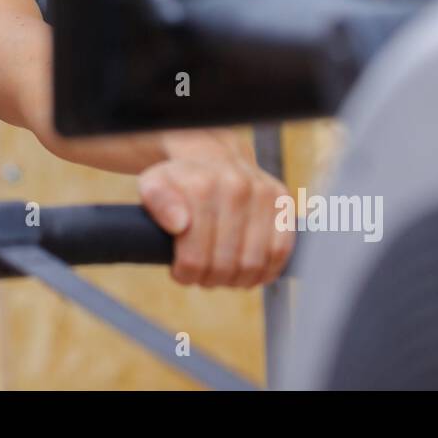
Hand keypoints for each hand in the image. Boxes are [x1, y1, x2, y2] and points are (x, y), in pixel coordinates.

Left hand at [138, 129, 292, 288]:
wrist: (213, 158)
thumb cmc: (180, 182)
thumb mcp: (154, 186)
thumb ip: (157, 202)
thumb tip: (179, 224)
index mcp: (203, 186)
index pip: (195, 257)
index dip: (186, 272)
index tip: (180, 269)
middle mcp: (237, 186)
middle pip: (225, 265)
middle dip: (209, 277)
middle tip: (201, 273)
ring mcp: (264, 194)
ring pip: (253, 264)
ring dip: (236, 278)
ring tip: (222, 273)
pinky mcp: (283, 202)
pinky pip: (280, 251)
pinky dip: (265, 269)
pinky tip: (247, 269)